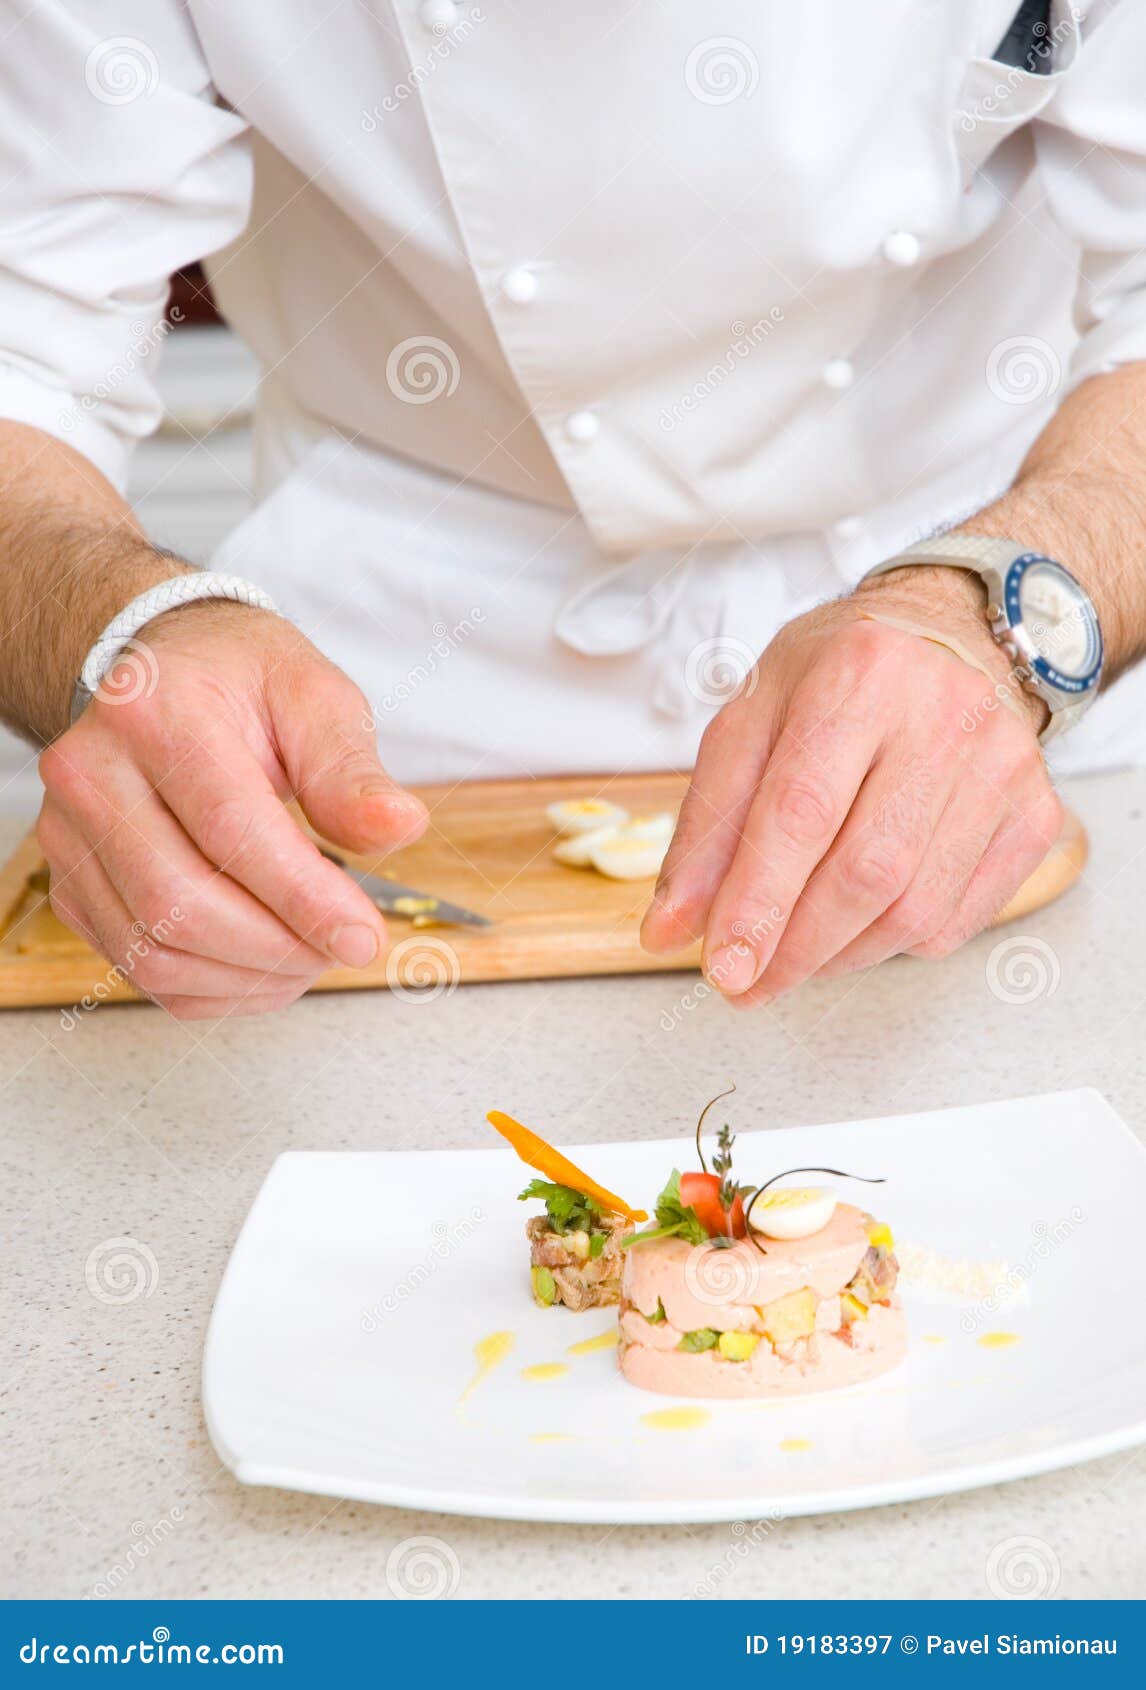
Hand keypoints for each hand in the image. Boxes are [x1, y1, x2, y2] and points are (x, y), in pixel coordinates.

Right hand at [37, 603, 426, 1018]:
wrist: (169, 678)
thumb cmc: (244, 685)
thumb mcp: (315, 697)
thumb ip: (351, 770)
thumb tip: (397, 826)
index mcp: (154, 712)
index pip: (229, 830)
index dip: (302, 898)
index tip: (363, 937)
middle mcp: (91, 774)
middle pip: (180, 904)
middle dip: (279, 947)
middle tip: (347, 945)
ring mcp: (69, 836)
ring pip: (155, 950)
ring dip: (250, 976)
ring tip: (312, 951)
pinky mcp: (71, 884)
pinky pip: (140, 969)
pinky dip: (215, 988)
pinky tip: (266, 965)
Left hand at [641, 566, 1063, 1003]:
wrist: (948, 635)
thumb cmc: (839, 678)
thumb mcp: (751, 719)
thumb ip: (707, 825)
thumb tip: (671, 929)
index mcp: (858, 675)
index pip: (801, 812)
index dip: (757, 903)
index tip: (723, 968)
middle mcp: (944, 715)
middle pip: (866, 872)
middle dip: (795, 948)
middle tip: (746, 982)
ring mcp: (1003, 767)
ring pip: (915, 910)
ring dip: (839, 956)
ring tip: (791, 957)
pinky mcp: (1034, 814)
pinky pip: (958, 919)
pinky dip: (893, 944)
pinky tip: (857, 926)